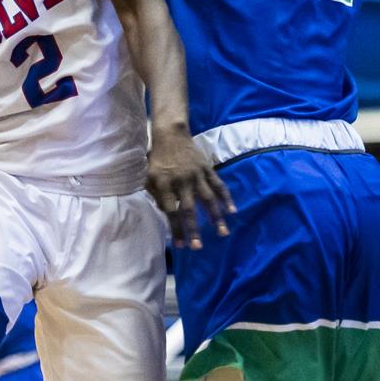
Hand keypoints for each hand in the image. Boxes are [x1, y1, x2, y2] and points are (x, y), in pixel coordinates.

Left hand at [146, 129, 232, 248]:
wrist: (171, 134)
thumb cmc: (156, 158)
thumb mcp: (147, 175)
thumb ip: (153, 194)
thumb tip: (161, 212)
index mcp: (164, 183)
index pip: (170, 211)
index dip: (175, 228)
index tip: (180, 245)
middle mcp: (181, 180)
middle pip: (188, 209)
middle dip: (193, 229)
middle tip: (198, 246)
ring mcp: (196, 175)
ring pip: (207, 199)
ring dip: (215, 217)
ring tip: (222, 233)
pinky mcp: (207, 169)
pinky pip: (218, 185)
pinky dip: (226, 198)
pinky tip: (232, 211)